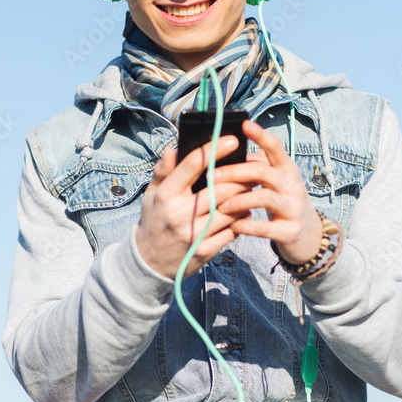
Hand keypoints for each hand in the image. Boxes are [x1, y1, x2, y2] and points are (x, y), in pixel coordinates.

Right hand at [135, 136, 251, 279]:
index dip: (215, 149)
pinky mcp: (204, 250)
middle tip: (252, 168)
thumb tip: (173, 148)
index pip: (193, 165)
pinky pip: (231, 230)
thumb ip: (163, 171)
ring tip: (251, 189)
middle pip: (220, 188)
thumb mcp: (151, 195)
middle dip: (240, 176)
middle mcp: (179, 213)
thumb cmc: (154, 221)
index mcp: (166, 195)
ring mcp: (193, 234)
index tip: (232, 139)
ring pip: (230, 209)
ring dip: (244, 198)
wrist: (149, 262)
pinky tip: (244, 211)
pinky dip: (241, 219)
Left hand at [213, 120, 323, 264]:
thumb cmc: (283, 202)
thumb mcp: (276, 181)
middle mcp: (293, 185)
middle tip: (212, 176)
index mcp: (288, 169)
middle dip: (235, 172)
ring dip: (238, 200)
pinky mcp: (290, 231)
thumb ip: (257, 167)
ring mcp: (294, 208)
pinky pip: (265, 228)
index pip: (275, 147)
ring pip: (264, 198)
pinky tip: (233, 225)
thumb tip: (227, 154)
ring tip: (220, 205)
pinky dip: (246, 225)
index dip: (260, 135)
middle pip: (263, 172)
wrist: (309, 235)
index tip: (244, 124)